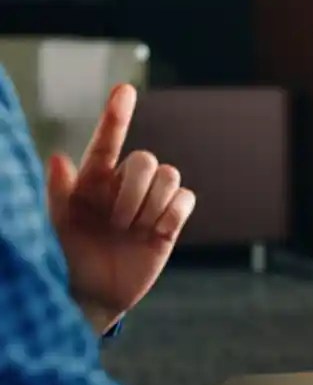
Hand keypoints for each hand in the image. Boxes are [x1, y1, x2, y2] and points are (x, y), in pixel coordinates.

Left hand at [46, 84, 196, 333]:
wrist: (93, 295)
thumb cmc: (67, 257)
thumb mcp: (55, 226)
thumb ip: (57, 192)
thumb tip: (57, 158)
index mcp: (93, 179)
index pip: (107, 140)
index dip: (118, 114)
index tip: (125, 89)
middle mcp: (124, 185)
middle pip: (146, 159)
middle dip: (133, 191)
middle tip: (115, 222)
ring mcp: (150, 202)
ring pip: (170, 176)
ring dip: (150, 205)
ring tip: (132, 230)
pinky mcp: (171, 221)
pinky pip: (185, 200)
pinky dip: (172, 214)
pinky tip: (155, 233)